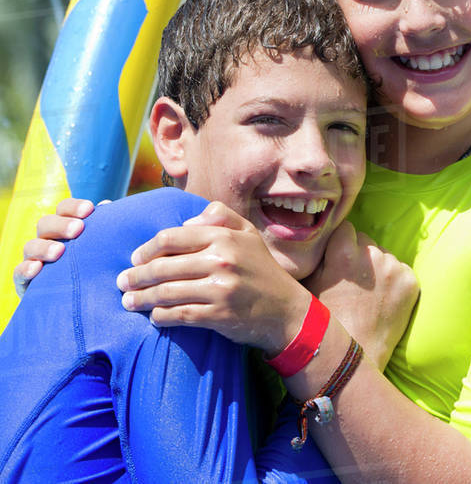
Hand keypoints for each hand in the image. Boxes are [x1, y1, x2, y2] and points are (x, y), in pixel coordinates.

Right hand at [13, 198, 94, 295]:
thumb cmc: (92, 265)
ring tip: (59, 251)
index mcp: (64, 227)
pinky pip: (19, 272)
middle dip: (61, 224)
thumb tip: (108, 205)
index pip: (64, 209)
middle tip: (77, 229)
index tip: (89, 209)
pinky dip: (26, 269)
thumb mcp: (99, 247)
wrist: (76, 299)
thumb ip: (102, 229)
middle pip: (45, 224)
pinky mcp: (25, 281)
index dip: (74, 206)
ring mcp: (34, 259)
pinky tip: (37, 268)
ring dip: (44, 247)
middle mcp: (47, 239)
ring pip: (31, 246)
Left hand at [116, 201, 310, 354]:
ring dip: (141, 298)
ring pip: (166, 292)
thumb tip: (188, 218)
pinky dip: (160, 317)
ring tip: (129, 301)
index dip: (146, 249)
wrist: (286, 310)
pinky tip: (154, 317)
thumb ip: (222, 216)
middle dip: (136, 276)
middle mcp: (221, 260)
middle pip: (163, 266)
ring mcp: (220, 289)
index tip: (136, 259)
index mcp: (224, 237)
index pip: (171, 237)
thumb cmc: (262, 270)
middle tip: (123, 283)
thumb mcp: (249, 234)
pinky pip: (178, 315)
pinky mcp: (218, 315)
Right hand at [303, 222, 418, 369]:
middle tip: (350, 280)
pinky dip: (393, 280)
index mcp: (343, 251)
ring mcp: (394, 268)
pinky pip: (400, 270)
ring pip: (383, 255)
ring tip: (366, 294)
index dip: (339, 244)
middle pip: (365, 241)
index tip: (336, 260)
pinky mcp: (411, 282)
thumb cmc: (322, 324)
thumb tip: (314, 237)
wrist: (352, 359)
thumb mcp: (307, 285)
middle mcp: (372, 254)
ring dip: (376, 267)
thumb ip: (315, 257)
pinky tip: (381, 300)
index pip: (344, 229)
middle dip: (358, 254)